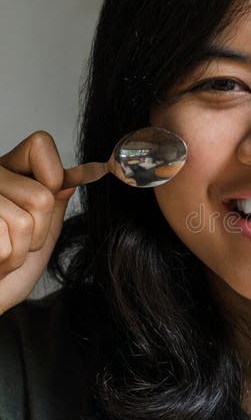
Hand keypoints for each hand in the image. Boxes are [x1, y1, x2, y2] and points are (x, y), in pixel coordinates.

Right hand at [0, 131, 75, 315]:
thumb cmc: (4, 275)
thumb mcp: (39, 235)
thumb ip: (54, 205)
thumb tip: (74, 178)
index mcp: (5, 173)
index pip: (40, 144)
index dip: (53, 177)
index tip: (44, 202)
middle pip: (42, 195)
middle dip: (39, 233)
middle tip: (15, 244)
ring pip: (26, 220)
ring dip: (21, 252)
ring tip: (1, 255)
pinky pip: (7, 243)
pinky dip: (6, 262)